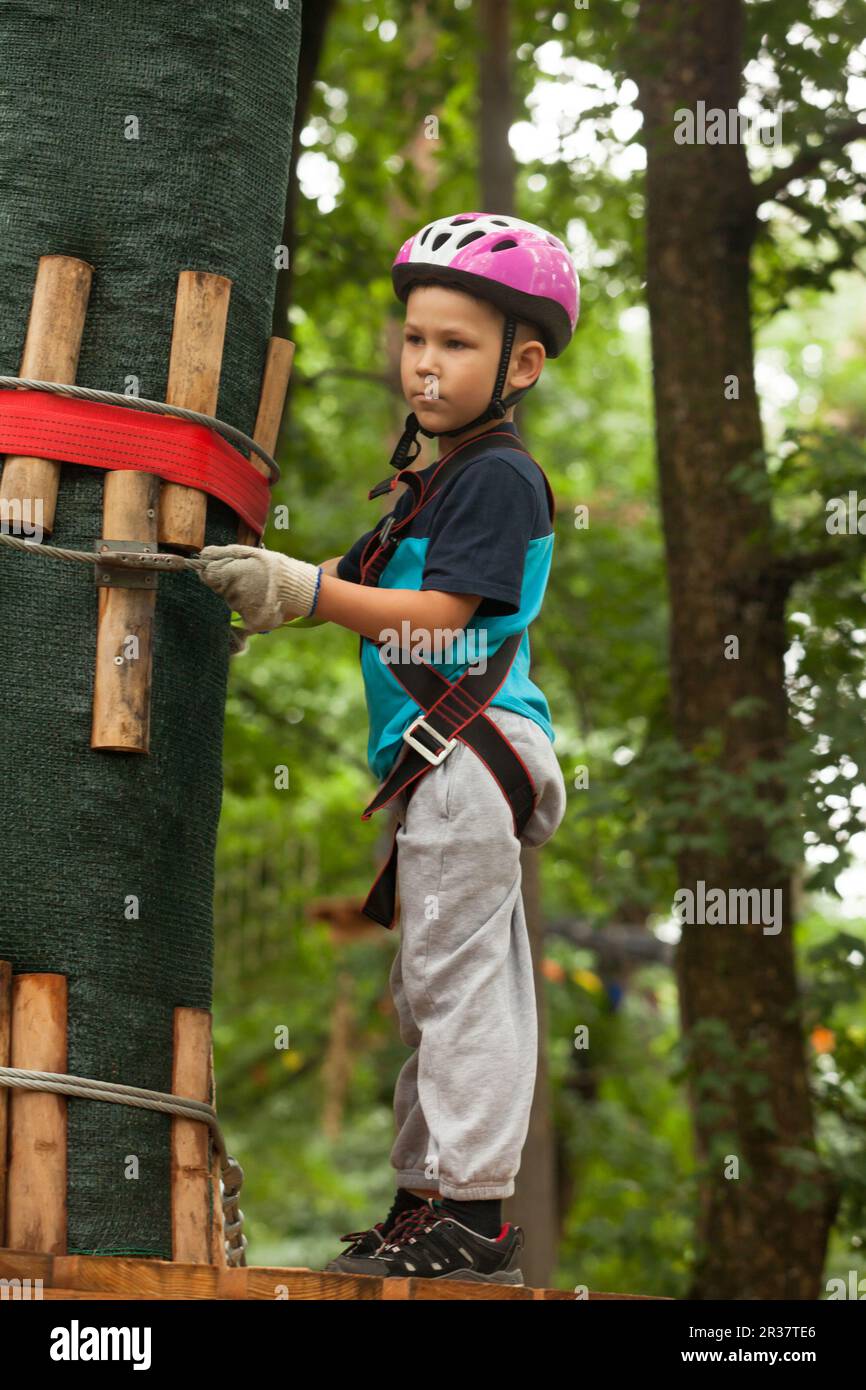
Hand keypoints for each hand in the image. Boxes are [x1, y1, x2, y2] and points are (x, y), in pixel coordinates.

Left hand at [197, 544, 321, 631]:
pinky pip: (242, 614)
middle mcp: (235, 594)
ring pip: (232, 601)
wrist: (299, 588)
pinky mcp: (250, 622)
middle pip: (220, 589)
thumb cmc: (273, 567)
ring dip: (241, 595)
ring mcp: (243, 610)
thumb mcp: (252, 553)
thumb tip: (203, 554)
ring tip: (259, 588)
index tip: (225, 569)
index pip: (208, 575)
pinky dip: (250, 608)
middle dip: (229, 583)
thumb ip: (225, 553)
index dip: (214, 571)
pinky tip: (262, 600)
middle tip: (250, 578)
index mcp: (233, 574)